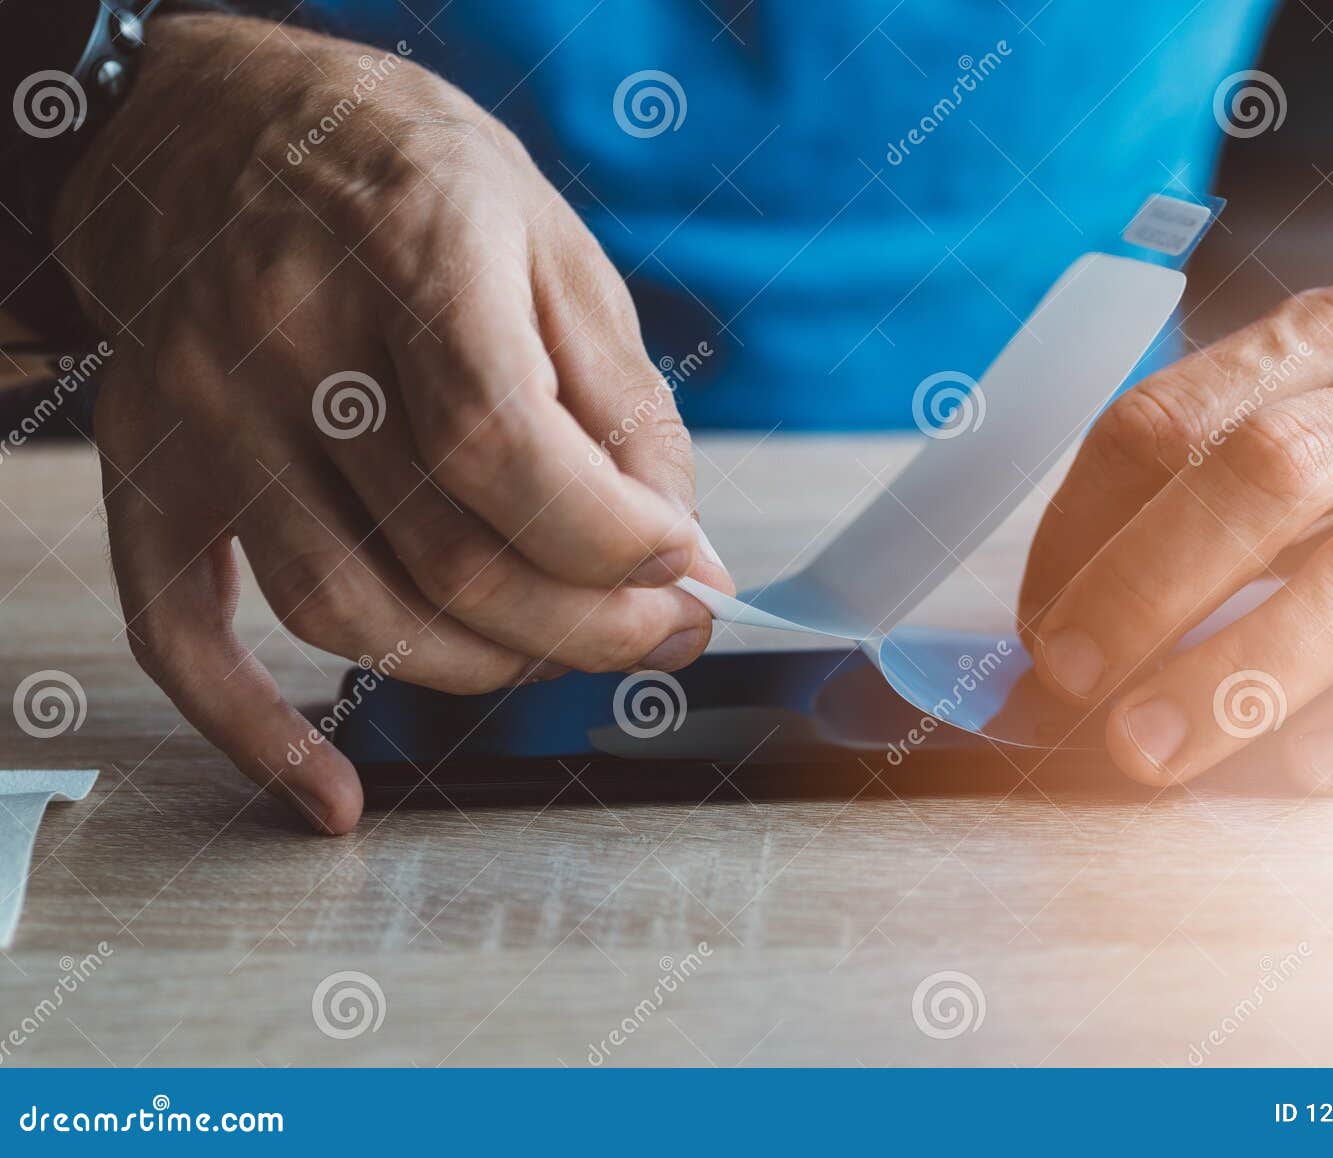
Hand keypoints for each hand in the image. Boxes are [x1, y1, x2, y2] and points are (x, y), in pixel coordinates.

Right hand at [54, 15, 730, 832]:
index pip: (506, 452)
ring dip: (482, 669)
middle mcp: (286, 343)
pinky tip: (333, 796)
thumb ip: (624, 409)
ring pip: (347, 616)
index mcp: (407, 259)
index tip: (686, 571)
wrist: (215, 123)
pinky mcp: (152, 473)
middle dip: (588, 631)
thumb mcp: (552, 249)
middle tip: (661, 631)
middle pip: (447, 559)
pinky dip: (257, 733)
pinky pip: (181, 633)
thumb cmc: (407, 176)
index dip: (615, 544)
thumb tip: (687, 558)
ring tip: (557, 648)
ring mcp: (204, 417)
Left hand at [1021, 278, 1332, 791]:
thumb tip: (1074, 611)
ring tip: (1153, 748)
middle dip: (1143, 586)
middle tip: (1067, 682)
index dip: (1080, 525)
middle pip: (1260, 475)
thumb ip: (1234, 472)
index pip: (1171, 415)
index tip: (1037, 622)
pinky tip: (1315, 767)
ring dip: (1243, 670)